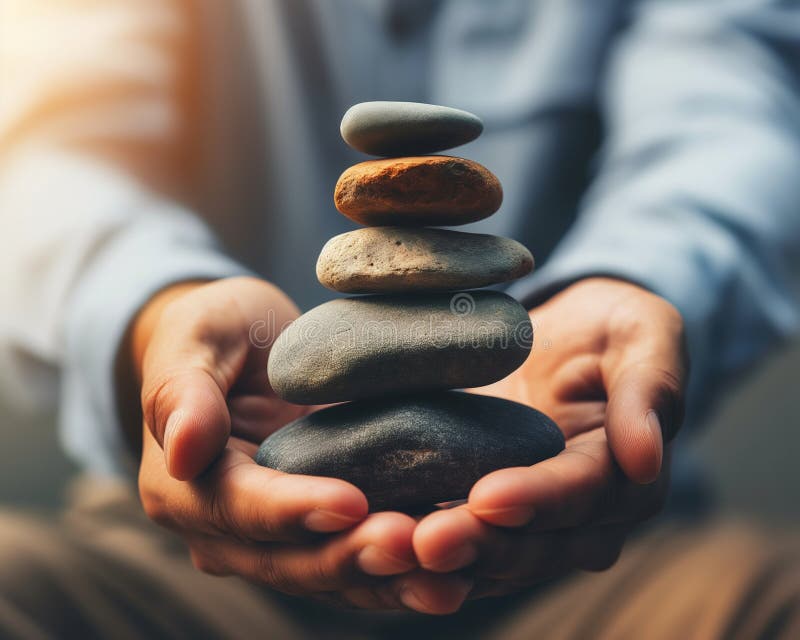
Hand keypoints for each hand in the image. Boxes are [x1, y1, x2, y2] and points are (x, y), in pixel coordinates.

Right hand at [131, 277, 442, 607]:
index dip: (292, 510)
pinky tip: (453, 573)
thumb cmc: (214, 332)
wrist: (241, 350)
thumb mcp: (194, 338)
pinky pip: (358, 565)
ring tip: (447, 578)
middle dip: (350, 556)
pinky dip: (400, 574)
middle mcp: (226, 531)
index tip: (350, 502)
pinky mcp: (319, 535)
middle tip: (411, 544)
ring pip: (331, 576)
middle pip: (288, 559)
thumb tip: (182, 451)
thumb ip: (182, 392)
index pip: (239, 507)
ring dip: (387, 581)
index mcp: (183, 488)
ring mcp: (275, 541)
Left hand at [411, 277, 687, 599]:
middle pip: (533, 544)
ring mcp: (531, 521)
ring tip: (391, 548)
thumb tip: (646, 458)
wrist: (571, 336)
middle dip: (480, 545)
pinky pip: (459, 540)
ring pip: (491, 557)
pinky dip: (421, 550)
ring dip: (444, 559)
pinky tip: (378, 539)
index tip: (487, 496)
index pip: (582, 496)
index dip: (538, 500)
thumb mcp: (645, 335)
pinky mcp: (488, 513)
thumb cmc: (613, 328)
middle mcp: (581, 517)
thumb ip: (651, 390)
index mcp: (626, 477)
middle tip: (424, 540)